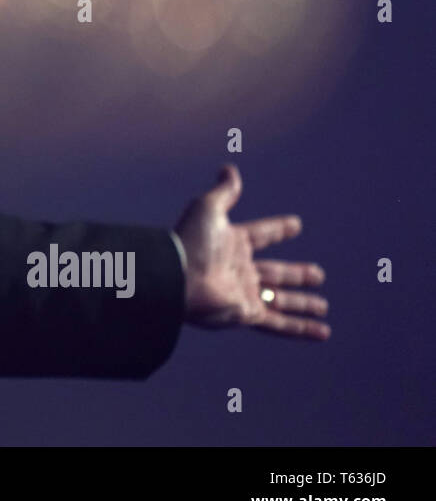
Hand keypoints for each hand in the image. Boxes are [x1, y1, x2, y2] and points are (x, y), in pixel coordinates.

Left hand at [175, 164, 329, 338]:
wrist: (177, 278)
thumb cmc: (191, 242)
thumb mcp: (208, 208)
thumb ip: (224, 191)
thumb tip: (229, 168)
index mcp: (232, 242)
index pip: (261, 234)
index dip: (277, 229)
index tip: (295, 224)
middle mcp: (239, 269)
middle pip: (275, 272)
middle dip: (296, 274)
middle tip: (318, 274)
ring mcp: (243, 293)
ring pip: (281, 299)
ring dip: (303, 303)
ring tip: (323, 305)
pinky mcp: (246, 313)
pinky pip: (279, 323)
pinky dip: (302, 329)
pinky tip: (323, 332)